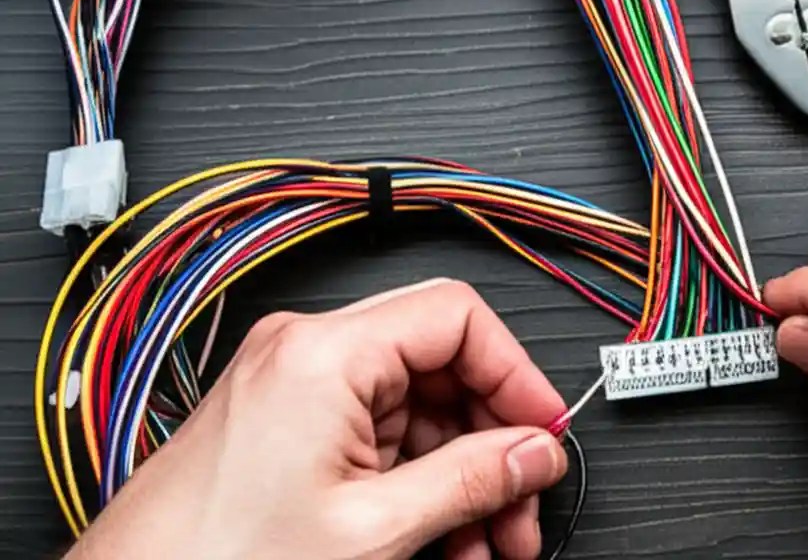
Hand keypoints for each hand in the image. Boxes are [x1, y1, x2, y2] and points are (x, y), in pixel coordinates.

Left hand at [67, 279, 568, 559]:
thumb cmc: (218, 559)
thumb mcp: (373, 527)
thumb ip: (471, 481)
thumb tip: (533, 451)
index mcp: (323, 353)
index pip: (457, 317)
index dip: (516, 374)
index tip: (543, 431)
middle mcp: (306, 354)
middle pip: (442, 368)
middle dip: (492, 443)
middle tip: (519, 506)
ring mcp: (295, 388)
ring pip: (418, 412)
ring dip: (461, 476)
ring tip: (483, 542)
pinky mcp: (288, 423)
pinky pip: (381, 439)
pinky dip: (419, 484)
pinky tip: (441, 538)